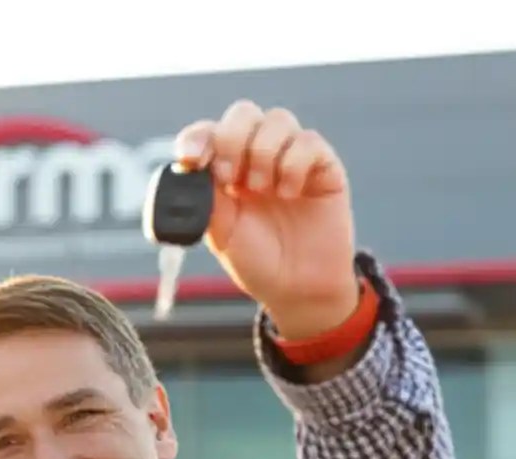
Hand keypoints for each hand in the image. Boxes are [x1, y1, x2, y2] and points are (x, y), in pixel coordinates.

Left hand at [175, 100, 358, 339]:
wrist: (297, 289)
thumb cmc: (256, 261)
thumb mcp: (220, 234)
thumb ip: (207, 198)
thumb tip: (191, 167)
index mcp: (225, 169)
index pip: (208, 132)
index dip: (197, 138)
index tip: (192, 160)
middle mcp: (257, 157)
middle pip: (243, 113)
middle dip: (232, 140)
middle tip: (231, 179)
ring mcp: (291, 158)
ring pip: (277, 119)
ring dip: (264, 153)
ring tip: (263, 191)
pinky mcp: (323, 168)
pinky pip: (309, 141)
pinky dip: (294, 164)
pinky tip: (290, 194)